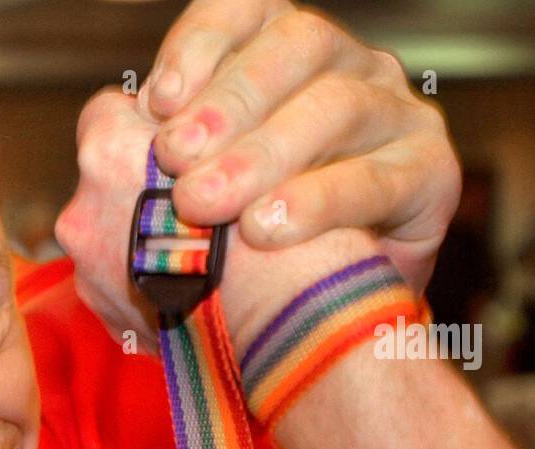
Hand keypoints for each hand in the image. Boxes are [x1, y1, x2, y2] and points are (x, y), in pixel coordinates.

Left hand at [56, 0, 457, 345]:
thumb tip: (103, 118)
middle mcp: (346, 68)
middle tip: (174, 159)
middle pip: (294, 44)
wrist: (318, 331)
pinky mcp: (431, 174)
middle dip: (227, 100)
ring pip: (337, 103)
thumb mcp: (182, 204)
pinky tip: (266, 230)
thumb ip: (150, 158)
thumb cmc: (241, 261)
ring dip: (262, 152)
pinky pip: (378, 177)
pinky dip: (317, 202)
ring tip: (207, 204)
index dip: (200, 44)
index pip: (246, 10)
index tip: (156, 101)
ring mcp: (395, 116)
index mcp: (283, 59)